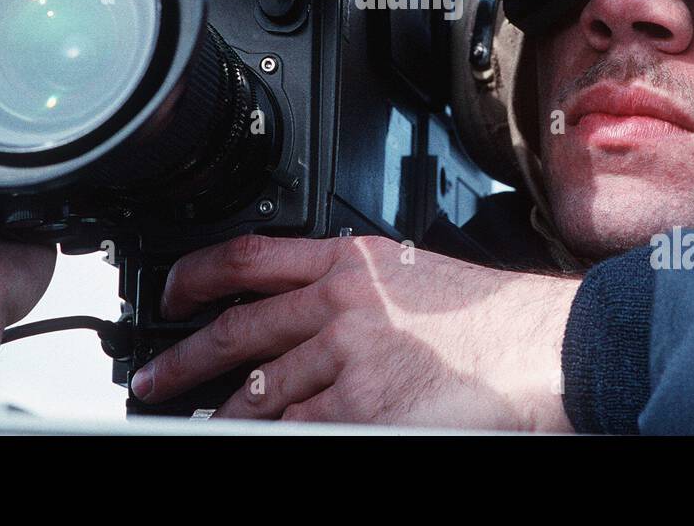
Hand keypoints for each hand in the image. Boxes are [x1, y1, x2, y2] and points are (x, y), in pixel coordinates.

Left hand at [132, 234, 580, 430]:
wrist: (539, 346)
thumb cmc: (493, 316)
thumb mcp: (415, 275)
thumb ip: (358, 288)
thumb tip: (311, 312)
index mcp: (354, 260)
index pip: (252, 256)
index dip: (198, 272)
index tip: (175, 288)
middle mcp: (341, 302)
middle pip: (238, 328)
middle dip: (184, 357)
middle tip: (154, 377)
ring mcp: (346, 356)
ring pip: (259, 388)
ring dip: (223, 412)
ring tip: (201, 423)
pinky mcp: (359, 406)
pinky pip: (295, 426)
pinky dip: (270, 435)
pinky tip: (253, 437)